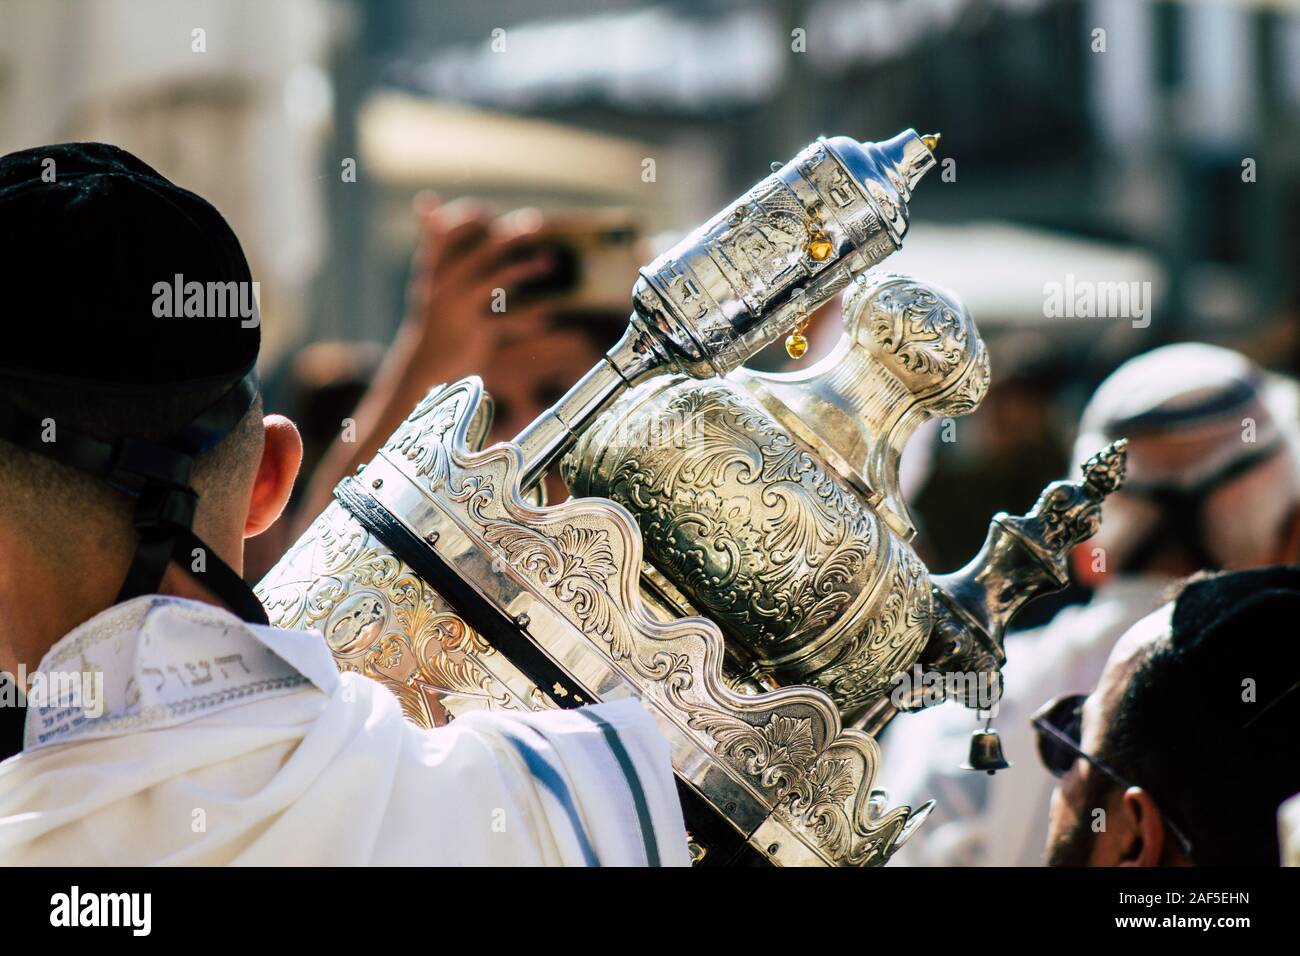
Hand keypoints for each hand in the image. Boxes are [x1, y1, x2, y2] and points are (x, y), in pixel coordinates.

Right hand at [404, 193, 555, 380]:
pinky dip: (528, 318)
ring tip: (549, 261)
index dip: (478, 218)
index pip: (456, 228)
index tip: (495, 218)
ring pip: (497, 280)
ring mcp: (460, 307)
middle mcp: (447, 282)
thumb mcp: (431, 275)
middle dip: (513, 235)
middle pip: (484, 251)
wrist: (426, 362)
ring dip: (526, 268)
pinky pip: (507, 321)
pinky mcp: (474, 331)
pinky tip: (547, 316)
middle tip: (537, 223)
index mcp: (436, 264)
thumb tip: (427, 199)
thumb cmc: (435, 313)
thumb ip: (435, 240)